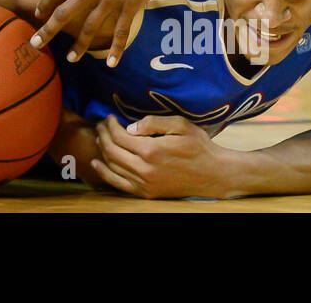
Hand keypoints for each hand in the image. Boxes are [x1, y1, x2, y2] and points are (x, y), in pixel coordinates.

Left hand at [31, 0, 182, 66]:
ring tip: (71, 58)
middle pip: (65, 14)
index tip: (37, 15)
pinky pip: (120, 31)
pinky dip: (116, 48)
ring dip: (80, 45)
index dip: (45, 4)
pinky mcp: (131, 5)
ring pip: (90, 27)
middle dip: (48, 31)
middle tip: (35, 44)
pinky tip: (112, 62)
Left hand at [90, 115, 227, 198]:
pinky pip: (119, 184)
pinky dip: (105, 174)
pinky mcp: (147, 193)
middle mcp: (144, 168)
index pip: (119, 136)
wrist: (213, 174)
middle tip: (101, 125)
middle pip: (112, 150)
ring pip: (113, 166)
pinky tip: (96, 164)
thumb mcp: (180, 125)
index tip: (109, 117)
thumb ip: (153, 123)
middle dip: (103, 135)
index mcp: (151, 150)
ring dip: (102, 150)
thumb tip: (130, 127)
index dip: (110, 125)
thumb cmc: (199, 146)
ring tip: (99, 138)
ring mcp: (144, 183)